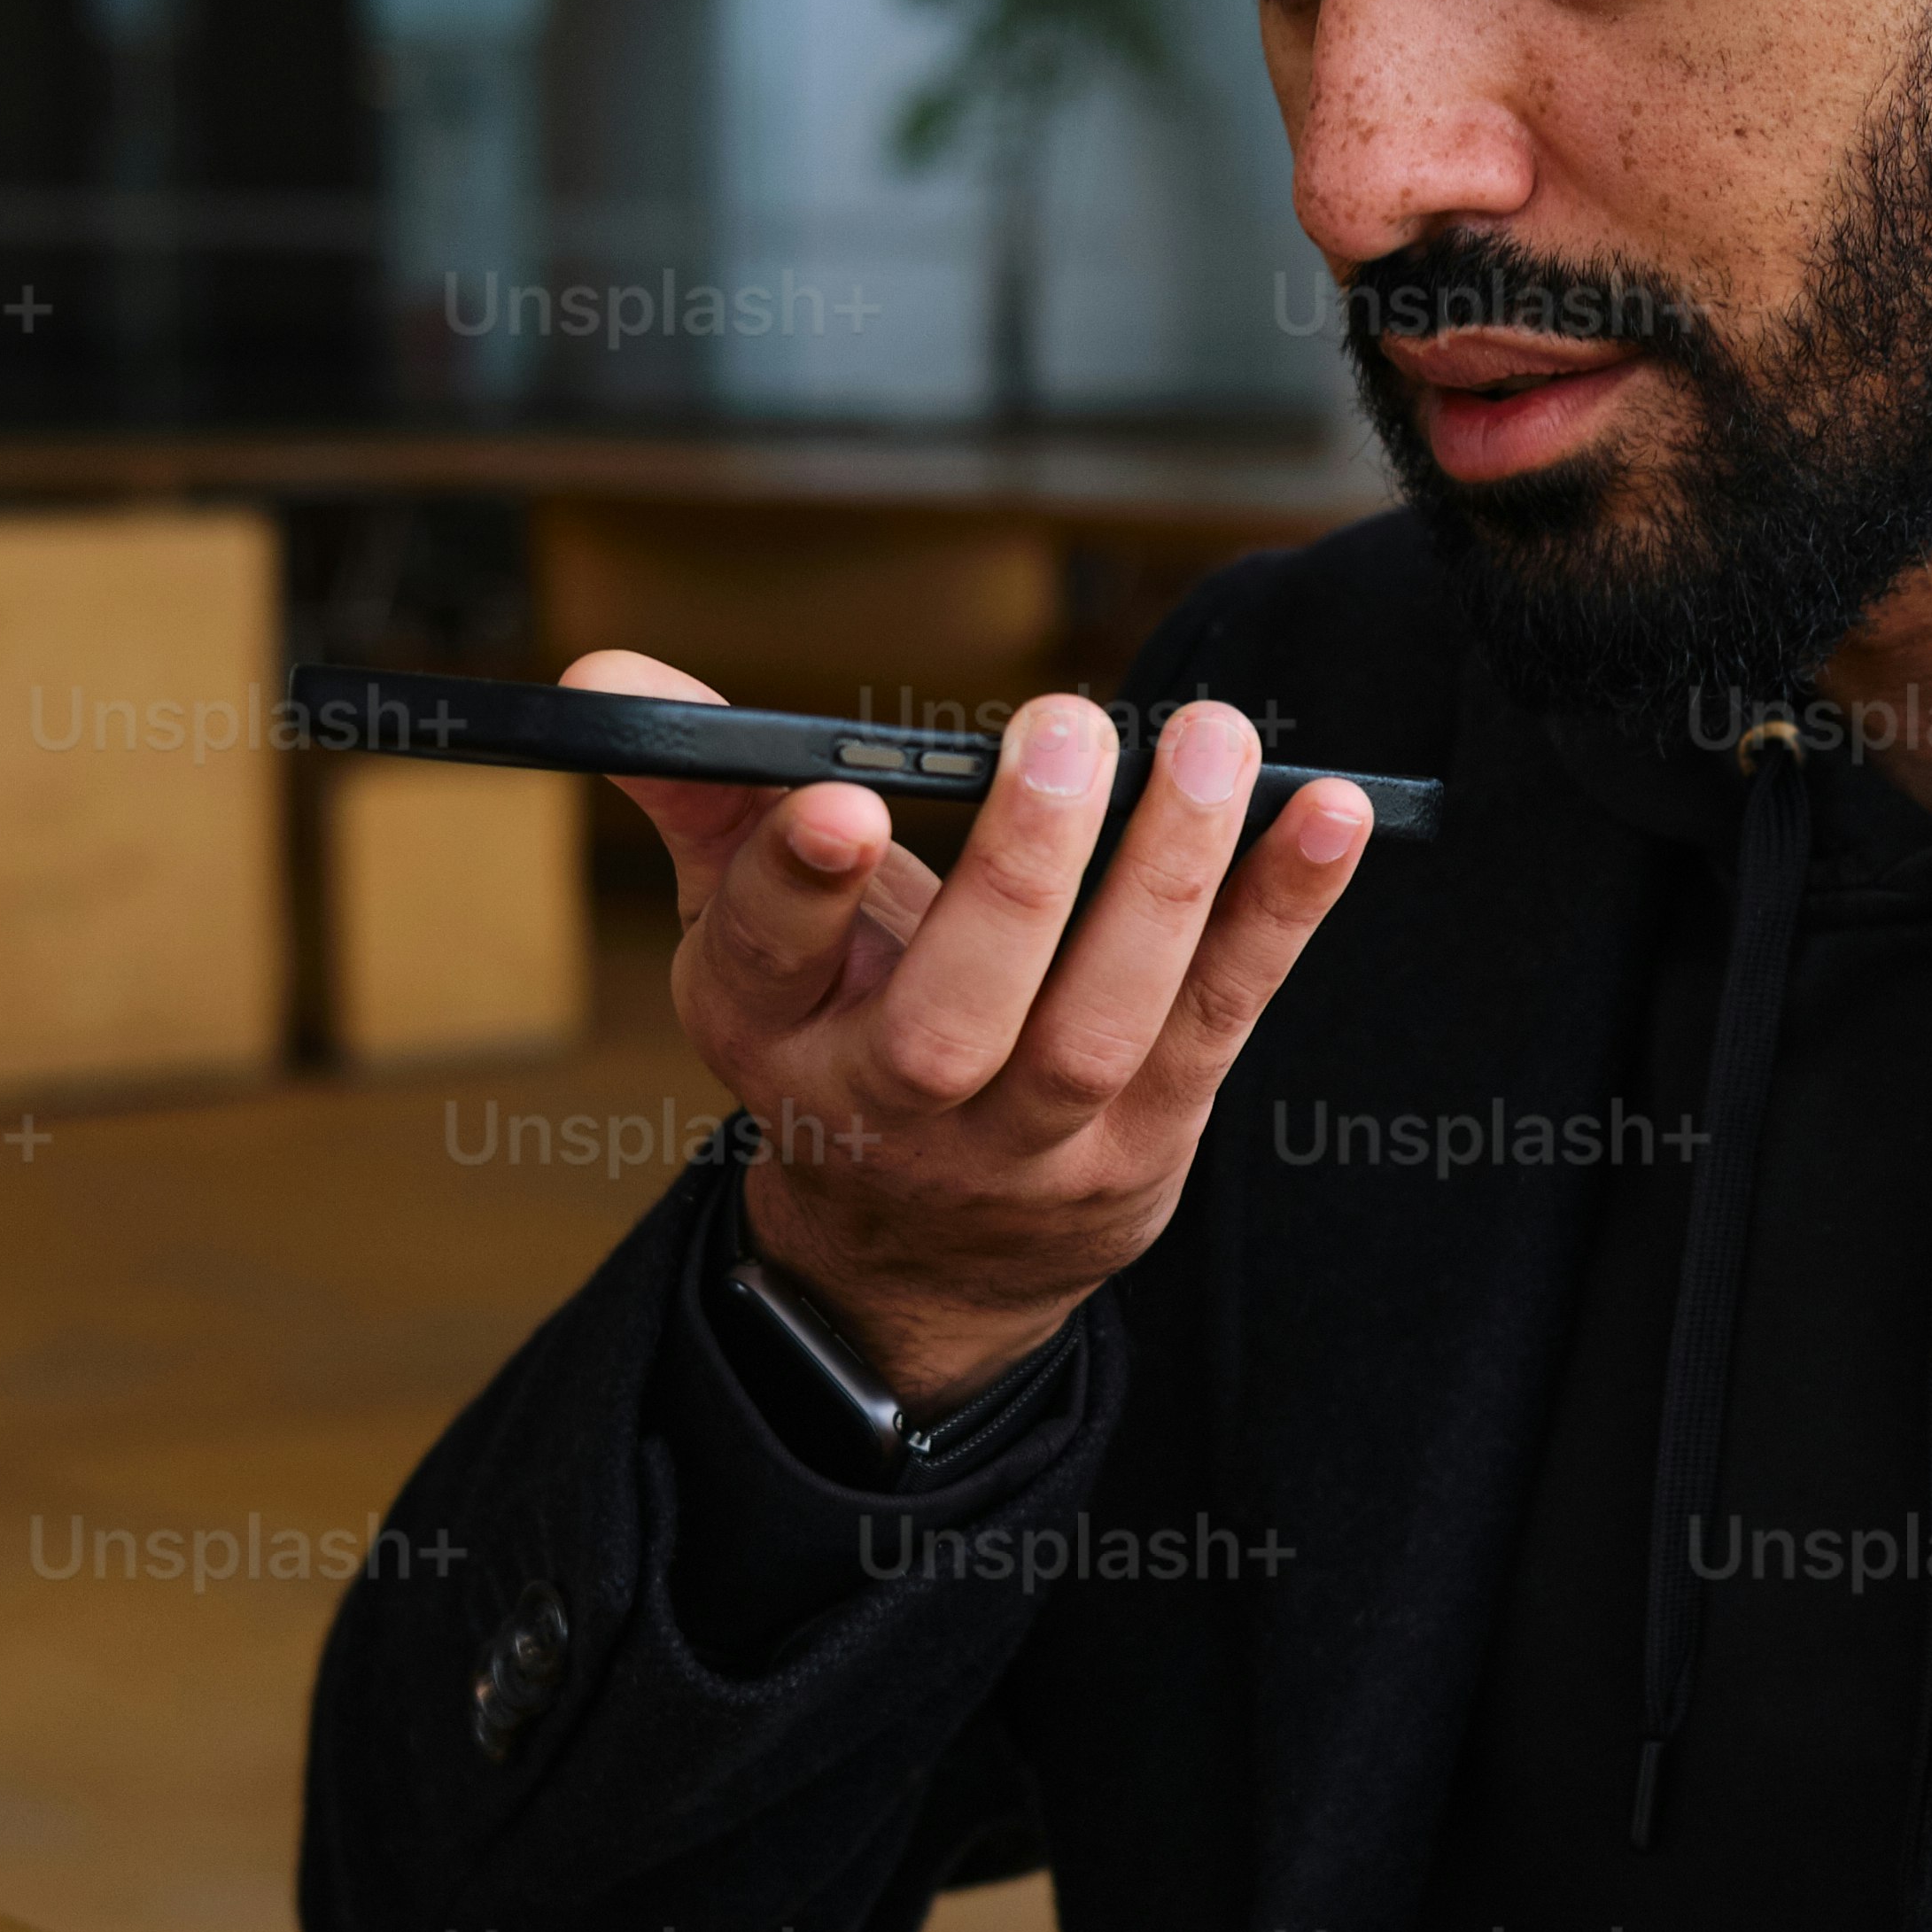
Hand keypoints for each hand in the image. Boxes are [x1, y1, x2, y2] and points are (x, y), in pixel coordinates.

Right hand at [564, 648, 1370, 1412]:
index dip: (798, 890)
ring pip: (1096, 1024)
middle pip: (952, 1018)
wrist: (921, 1262)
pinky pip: (1218, 1025)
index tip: (839, 805)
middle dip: (1014, 874)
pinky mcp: (1144, 1144)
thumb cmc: (842, 1032)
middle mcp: (890, 1110)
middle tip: (1065, 730)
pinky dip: (1277, 917)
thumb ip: (702, 793)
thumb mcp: (751, 931)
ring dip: (1161, 882)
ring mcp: (1028, 1146)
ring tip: (1205, 741)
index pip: (763, 963)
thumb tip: (604, 670)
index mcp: (770, 1034)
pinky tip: (1327, 814)